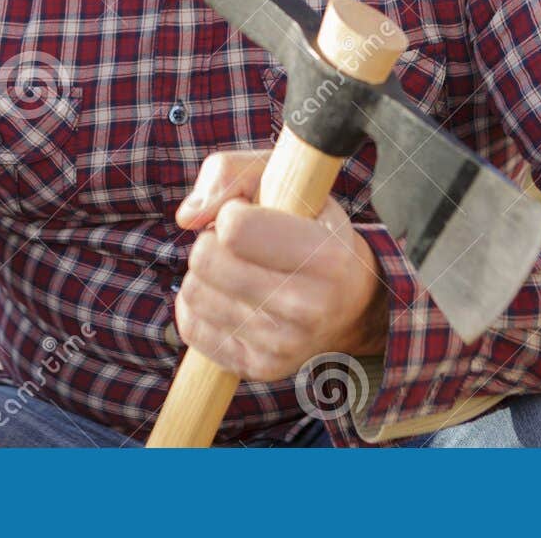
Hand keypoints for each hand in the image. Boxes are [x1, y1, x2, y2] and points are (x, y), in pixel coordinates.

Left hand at [172, 149, 388, 381]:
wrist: (352, 302)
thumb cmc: (310, 228)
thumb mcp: (286, 180)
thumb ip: (232, 173)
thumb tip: (188, 217)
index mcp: (326, 256)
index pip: (234, 228)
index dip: (231, 211)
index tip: (248, 214)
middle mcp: (308, 307)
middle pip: (206, 260)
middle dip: (211, 241)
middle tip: (237, 244)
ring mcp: (283, 345)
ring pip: (193, 292)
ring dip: (204, 273)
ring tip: (236, 269)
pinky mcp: (259, 368)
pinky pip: (191, 327)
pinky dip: (197, 305)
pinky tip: (225, 296)